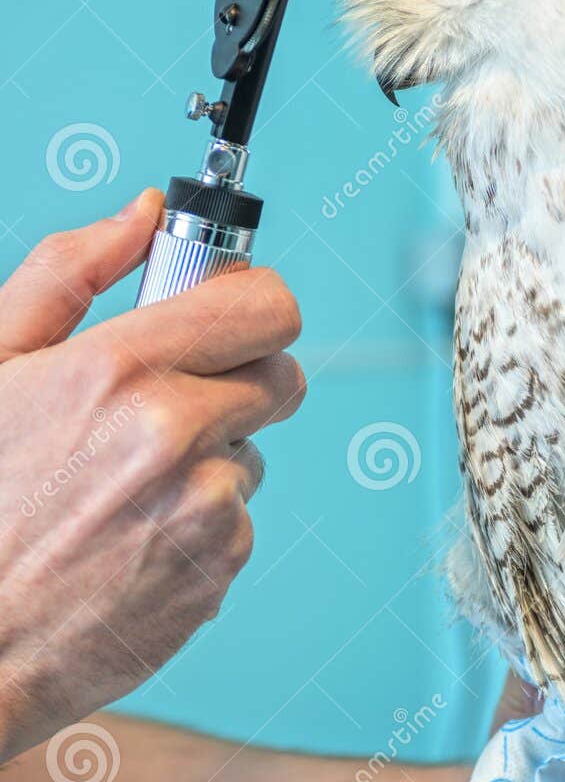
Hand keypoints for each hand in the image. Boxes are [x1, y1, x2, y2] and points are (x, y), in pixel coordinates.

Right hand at [0, 191, 305, 760]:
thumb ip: (69, 275)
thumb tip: (140, 215)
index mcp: (119, 369)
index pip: (267, 307)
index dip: (253, 307)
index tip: (229, 316)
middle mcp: (176, 434)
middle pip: (279, 377)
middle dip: (235, 380)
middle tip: (171, 402)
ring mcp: (206, 506)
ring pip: (251, 452)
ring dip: (209, 459)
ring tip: (121, 488)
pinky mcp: (220, 566)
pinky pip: (237, 519)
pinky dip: (198, 524)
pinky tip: (129, 538)